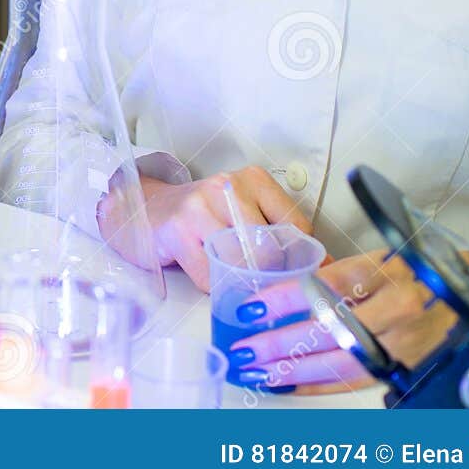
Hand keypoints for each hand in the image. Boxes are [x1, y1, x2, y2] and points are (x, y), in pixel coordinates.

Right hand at [113, 166, 313, 290]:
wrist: (148, 208)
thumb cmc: (202, 216)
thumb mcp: (243, 210)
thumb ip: (275, 230)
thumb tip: (320, 268)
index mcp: (253, 179)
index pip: (296, 225)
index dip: (304, 259)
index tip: (307, 278)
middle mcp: (228, 187)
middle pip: (271, 249)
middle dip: (272, 277)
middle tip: (269, 289)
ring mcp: (201, 207)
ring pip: (243, 264)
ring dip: (244, 285)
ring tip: (241, 286)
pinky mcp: (179, 231)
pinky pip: (211, 277)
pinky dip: (217, 288)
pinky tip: (212, 280)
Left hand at [224, 247, 468, 394]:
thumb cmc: (420, 272)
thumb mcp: (382, 259)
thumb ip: (338, 276)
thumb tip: (283, 292)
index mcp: (388, 270)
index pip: (326, 286)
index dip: (285, 298)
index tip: (253, 305)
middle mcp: (399, 308)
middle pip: (329, 329)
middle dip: (281, 341)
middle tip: (246, 347)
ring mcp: (406, 343)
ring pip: (340, 361)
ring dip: (294, 370)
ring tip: (260, 371)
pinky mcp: (407, 367)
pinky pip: (357, 380)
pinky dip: (320, 385)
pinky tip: (291, 384)